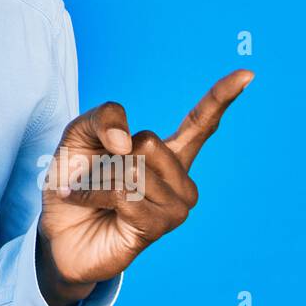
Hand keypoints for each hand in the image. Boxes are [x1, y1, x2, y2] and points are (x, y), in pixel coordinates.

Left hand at [38, 69, 254, 287]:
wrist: (57, 232)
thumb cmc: (75, 181)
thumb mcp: (81, 134)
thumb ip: (104, 116)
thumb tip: (127, 142)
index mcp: (167, 153)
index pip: (200, 123)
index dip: (221, 97)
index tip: (247, 74)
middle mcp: (180, 179)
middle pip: (149, 141)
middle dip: (110, 154)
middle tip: (97, 176)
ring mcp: (174, 207)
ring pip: (135, 169)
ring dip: (98, 177)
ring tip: (92, 192)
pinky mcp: (158, 228)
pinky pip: (123, 194)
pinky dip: (91, 192)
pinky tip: (82, 201)